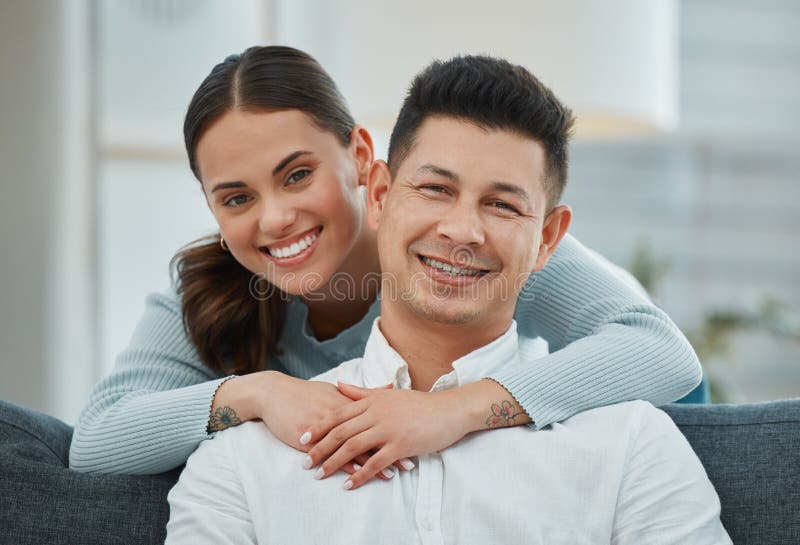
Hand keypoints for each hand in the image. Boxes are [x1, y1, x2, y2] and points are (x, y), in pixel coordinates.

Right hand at [211, 372, 395, 481]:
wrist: (274, 394)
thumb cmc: (304, 393)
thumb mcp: (333, 389)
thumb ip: (361, 393)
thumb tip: (388, 386)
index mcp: (346, 401)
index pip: (376, 417)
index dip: (394, 429)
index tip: (413, 438)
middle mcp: (338, 413)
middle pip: (369, 433)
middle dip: (390, 449)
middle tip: (409, 461)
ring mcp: (324, 427)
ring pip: (353, 446)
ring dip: (373, 463)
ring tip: (391, 474)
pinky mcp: (309, 438)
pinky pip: (331, 454)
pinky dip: (346, 466)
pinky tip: (359, 476)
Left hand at [302, 382, 470, 489]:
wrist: (448, 410)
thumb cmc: (419, 404)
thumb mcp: (388, 394)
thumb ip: (361, 392)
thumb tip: (338, 384)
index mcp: (372, 401)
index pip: (338, 414)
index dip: (318, 428)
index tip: (302, 439)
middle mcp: (377, 413)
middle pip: (341, 432)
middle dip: (320, 448)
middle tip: (305, 463)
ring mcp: (388, 429)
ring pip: (354, 447)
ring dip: (334, 463)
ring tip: (320, 475)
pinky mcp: (401, 445)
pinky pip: (375, 462)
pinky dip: (360, 475)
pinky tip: (349, 485)